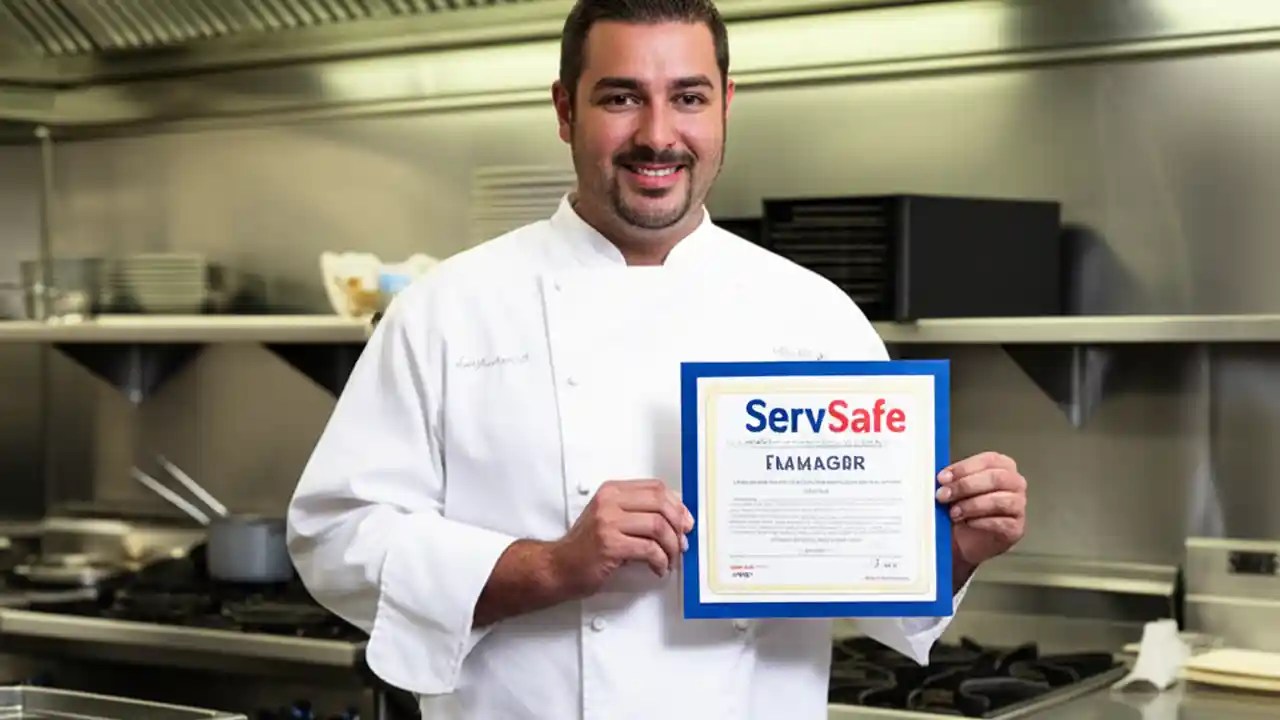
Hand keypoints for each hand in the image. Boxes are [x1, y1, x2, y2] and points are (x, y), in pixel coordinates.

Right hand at [549, 479, 693, 598]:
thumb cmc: (585, 546)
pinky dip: (660, 560)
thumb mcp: (610, 518)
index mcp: (612, 491)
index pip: (655, 487)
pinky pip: (649, 549)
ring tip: (671, 558)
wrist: (559, 567)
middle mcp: (610, 502)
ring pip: (658, 526)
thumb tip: (675, 514)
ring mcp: (608, 522)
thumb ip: (636, 511)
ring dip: (671, 546)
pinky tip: (658, 567)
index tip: (685, 521)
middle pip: (660, 504)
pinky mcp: (610, 545)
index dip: (677, 505)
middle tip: (682, 543)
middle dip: (678, 525)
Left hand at [935, 452, 1026, 587]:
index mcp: (1001, 466)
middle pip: (996, 478)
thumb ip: (951, 479)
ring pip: (1000, 500)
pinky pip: (1001, 522)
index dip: (964, 468)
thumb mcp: (954, 488)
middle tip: (943, 495)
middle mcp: (1014, 483)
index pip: (988, 460)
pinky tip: (967, 523)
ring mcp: (1018, 506)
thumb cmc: (962, 508)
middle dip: (965, 486)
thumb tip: (940, 477)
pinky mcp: (1016, 528)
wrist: (964, 540)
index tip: (942, 478)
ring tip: (953, 512)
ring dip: (972, 505)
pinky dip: (980, 522)